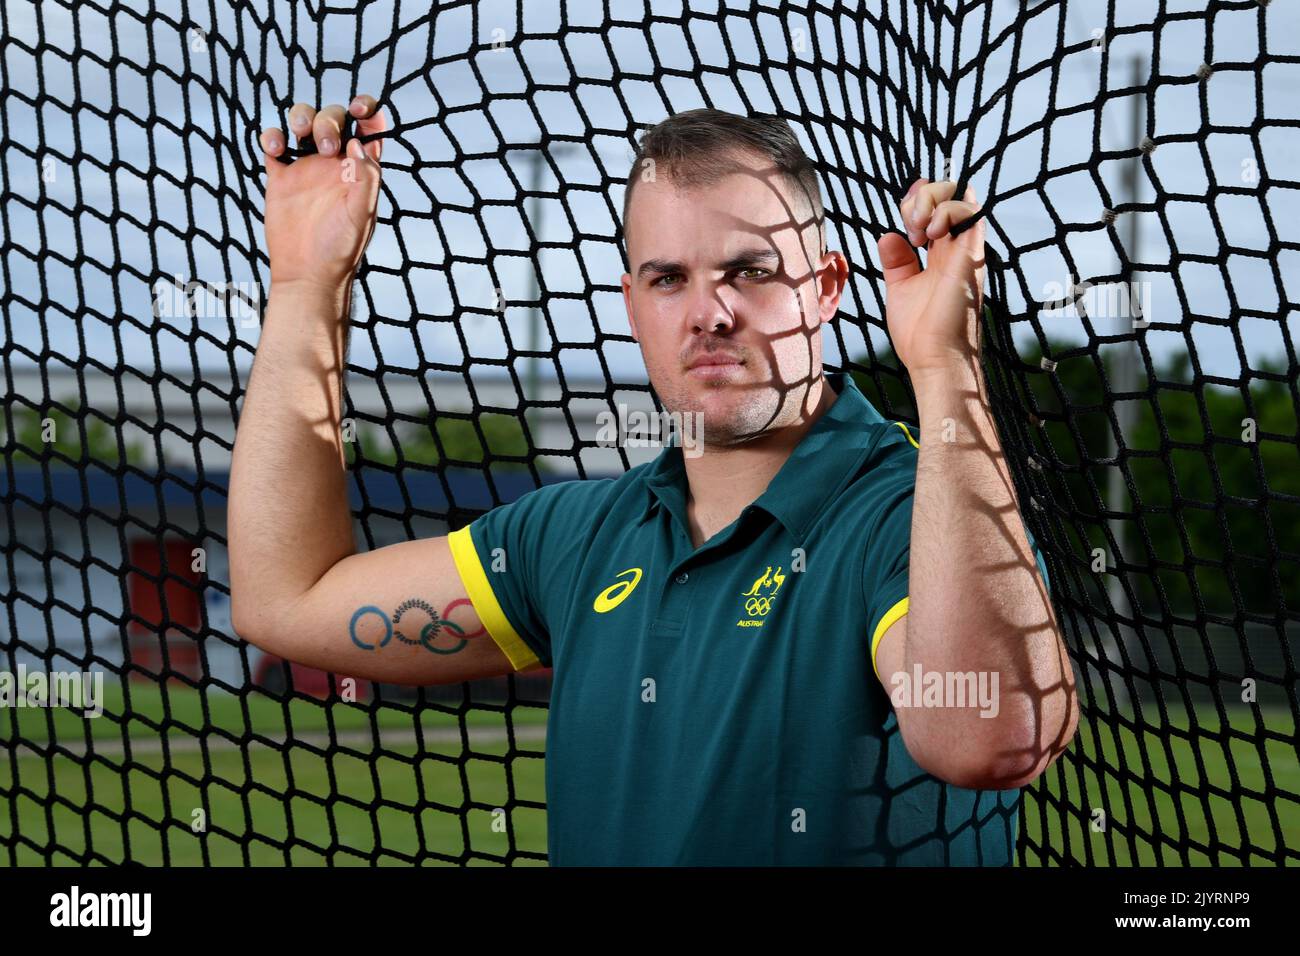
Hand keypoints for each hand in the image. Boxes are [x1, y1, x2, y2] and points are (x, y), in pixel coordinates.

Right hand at [259, 94, 384, 294]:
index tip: (359, 109)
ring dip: (300, 116)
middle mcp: (335, 162)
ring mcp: (306, 166)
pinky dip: (272, 134)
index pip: (368, 127)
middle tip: (326, 146)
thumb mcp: (362, 214)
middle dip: (328, 120)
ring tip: (298, 136)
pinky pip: (274, 140)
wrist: (306, 272)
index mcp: (360, 168)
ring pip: (302, 120)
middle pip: (332, 116)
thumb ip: (365, 178)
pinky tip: (275, 150)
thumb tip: (359, 141)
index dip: (367, 109)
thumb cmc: (340, 249)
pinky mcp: (280, 175)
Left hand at [876, 178, 985, 375]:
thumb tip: (887, 235)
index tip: (903, 214)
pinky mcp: (971, 255)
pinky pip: (969, 212)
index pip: (936, 208)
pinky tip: (927, 236)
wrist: (932, 358)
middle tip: (909, 224)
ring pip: (961, 196)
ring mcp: (965, 249)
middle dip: (922, 196)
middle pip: (950, 194)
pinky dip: (945, 212)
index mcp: (941, 255)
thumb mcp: (900, 288)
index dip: (918, 198)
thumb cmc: (920, 333)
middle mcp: (956, 248)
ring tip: (917, 231)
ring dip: (931, 201)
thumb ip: (897, 262)